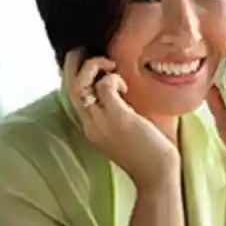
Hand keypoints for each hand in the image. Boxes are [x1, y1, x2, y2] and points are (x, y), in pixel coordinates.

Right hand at [63, 48, 178, 187]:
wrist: (157, 176)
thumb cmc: (149, 155)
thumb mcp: (127, 131)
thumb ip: (120, 112)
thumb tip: (126, 93)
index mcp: (92, 128)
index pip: (73, 96)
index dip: (76, 75)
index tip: (89, 63)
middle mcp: (91, 124)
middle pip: (69, 87)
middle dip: (73, 63)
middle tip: (85, 49)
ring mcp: (102, 122)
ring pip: (80, 84)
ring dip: (93, 66)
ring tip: (110, 63)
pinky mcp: (119, 118)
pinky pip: (105, 86)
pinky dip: (113, 78)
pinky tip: (125, 85)